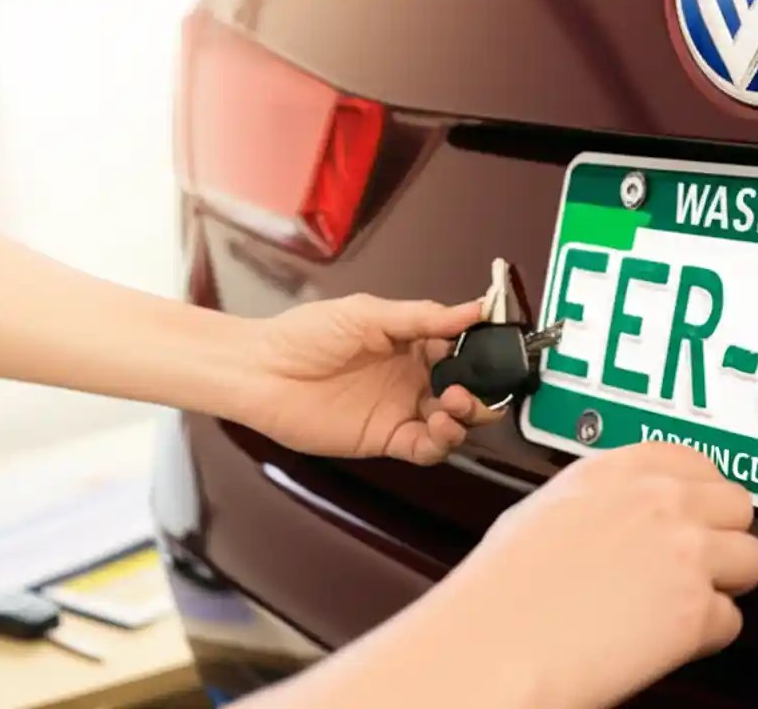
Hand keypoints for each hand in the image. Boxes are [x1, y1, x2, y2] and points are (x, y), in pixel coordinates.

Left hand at [237, 293, 502, 463]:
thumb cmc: (302, 336)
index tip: (496, 349)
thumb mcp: (367, 314)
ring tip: (454, 405)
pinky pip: (426, 448)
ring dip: (465, 416)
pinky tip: (440, 428)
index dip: (482, 351)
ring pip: (452, 421)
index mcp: (412, 342)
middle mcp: (412, 377)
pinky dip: (442, 442)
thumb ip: (422, 317)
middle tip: (473, 387)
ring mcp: (402, 410)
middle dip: (480, 390)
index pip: (462, 347)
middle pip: (465, 389)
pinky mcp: (387, 439)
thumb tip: (472, 309)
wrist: (261, 373)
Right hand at [417, 442, 757, 706]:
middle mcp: (660, 500)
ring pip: (752, 559)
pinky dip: (704, 637)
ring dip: (725, 585)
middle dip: (721, 537)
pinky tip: (660, 641)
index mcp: (617, 470)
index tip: (693, 516)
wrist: (495, 648)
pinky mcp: (698, 609)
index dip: (699, 498)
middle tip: (692, 566)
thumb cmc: (500, 593)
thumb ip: (599, 502)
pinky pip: (731, 621)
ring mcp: (686, 551)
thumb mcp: (543, 511)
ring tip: (680, 605)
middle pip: (737, 505)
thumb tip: (621, 516)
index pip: (697, 463)